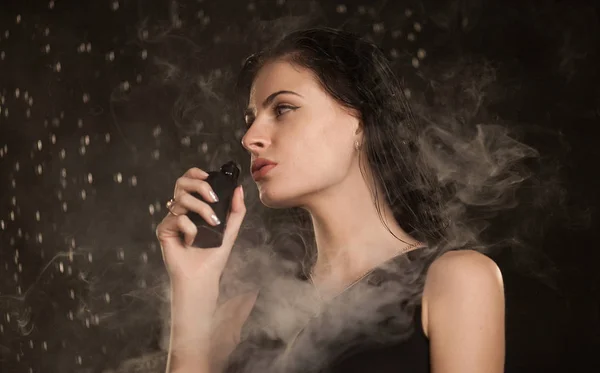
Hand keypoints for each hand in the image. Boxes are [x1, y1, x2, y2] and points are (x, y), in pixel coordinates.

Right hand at [156, 167, 245, 283]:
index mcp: (195, 207)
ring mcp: (172, 219)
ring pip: (182, 199)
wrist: (202, 277)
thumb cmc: (214, 256)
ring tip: (212, 224)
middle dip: (199, 185)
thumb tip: (239, 188)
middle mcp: (182, 210)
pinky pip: (178, 218)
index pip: (190, 181)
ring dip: (202, 209)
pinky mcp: (164, 230)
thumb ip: (236, 210)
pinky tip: (191, 242)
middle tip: (213, 198)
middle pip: (182, 183)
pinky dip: (190, 229)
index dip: (196, 174)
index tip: (209, 176)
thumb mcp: (231, 230)